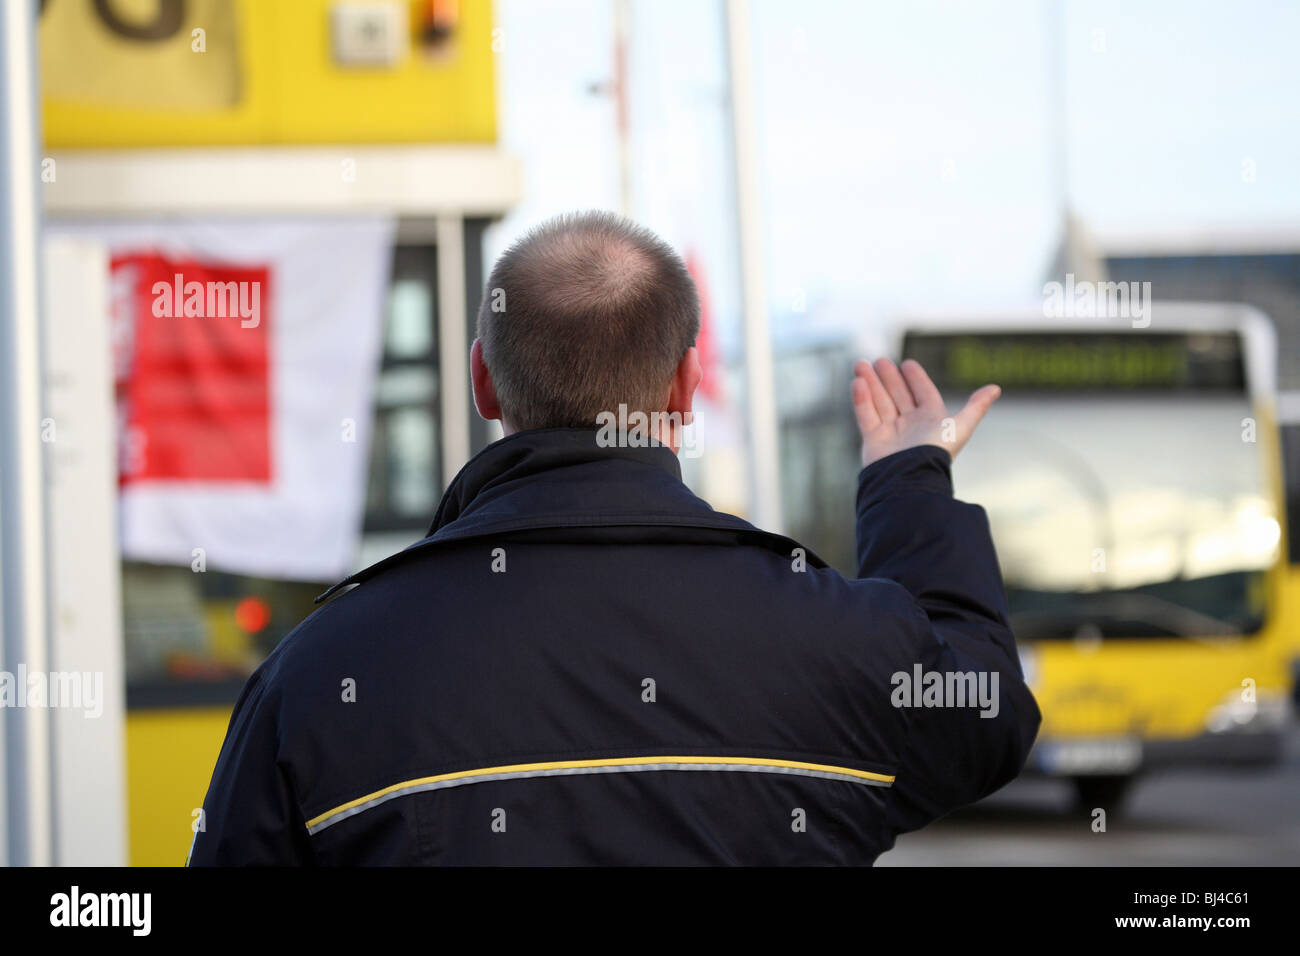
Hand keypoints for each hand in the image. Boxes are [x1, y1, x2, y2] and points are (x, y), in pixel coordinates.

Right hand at [852, 357, 999, 467]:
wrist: (909, 478)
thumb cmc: (937, 453)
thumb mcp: (961, 426)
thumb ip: (976, 407)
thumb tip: (996, 388)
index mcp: (931, 420)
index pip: (923, 393)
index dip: (916, 378)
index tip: (907, 363)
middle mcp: (911, 425)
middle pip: (898, 395)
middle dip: (888, 377)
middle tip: (880, 360)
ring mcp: (891, 432)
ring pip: (879, 401)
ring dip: (871, 382)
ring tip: (861, 364)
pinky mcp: (873, 439)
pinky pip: (865, 415)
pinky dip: (861, 399)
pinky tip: (858, 382)